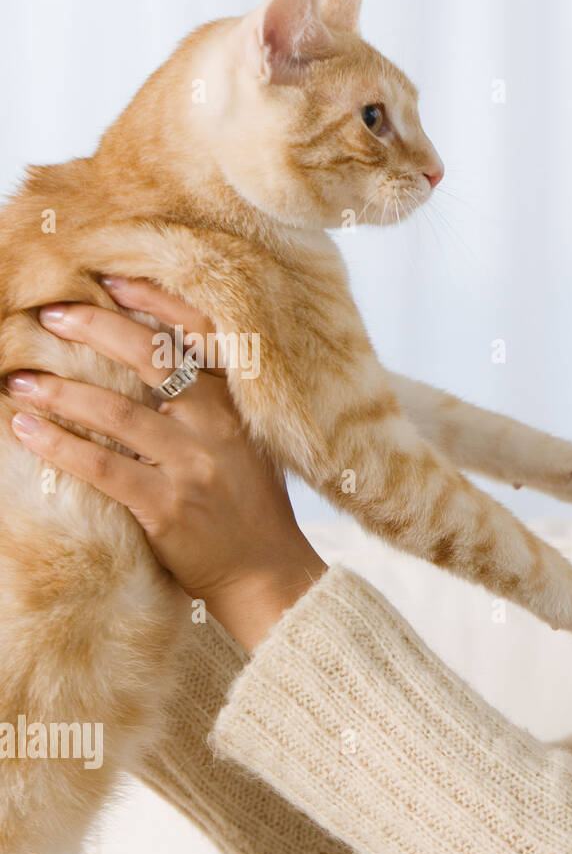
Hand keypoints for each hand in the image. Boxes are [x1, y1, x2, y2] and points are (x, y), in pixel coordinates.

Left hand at [6, 277, 326, 649]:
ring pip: (117, 412)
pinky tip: (26, 429)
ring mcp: (192, 467)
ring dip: (60, 390)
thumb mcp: (249, 445)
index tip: (110, 280)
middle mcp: (217, 428)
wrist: (265, 574)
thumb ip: (213, 406)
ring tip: (19, 378)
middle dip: (96, 328)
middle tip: (51, 314)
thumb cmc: (251, 508)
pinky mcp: (166, 507)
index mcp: (238, 406)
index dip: (155, 302)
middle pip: (151, 359)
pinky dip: (60, 445)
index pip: (200, 335)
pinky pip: (102, 467)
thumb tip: (155, 363)